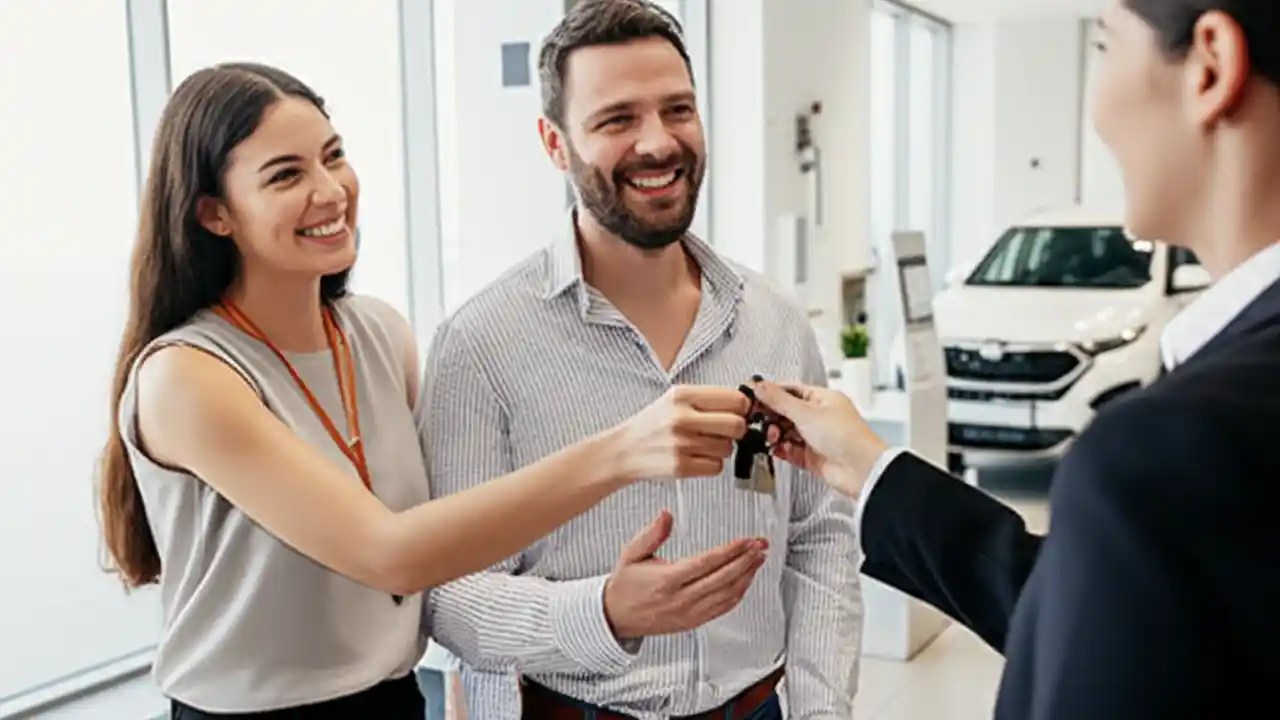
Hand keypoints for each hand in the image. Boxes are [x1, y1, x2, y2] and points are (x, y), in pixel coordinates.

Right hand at [604, 511, 767, 641]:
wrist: (616, 617)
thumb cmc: (625, 586)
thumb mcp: (631, 554)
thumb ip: (651, 533)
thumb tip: (666, 514)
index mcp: (667, 580)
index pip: (707, 563)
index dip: (731, 551)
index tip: (746, 540)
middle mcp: (681, 599)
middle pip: (723, 579)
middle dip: (746, 560)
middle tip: (760, 546)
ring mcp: (689, 613)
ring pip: (727, 595)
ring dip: (747, 576)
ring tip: (758, 560)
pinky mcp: (693, 622)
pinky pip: (722, 608)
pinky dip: (738, 594)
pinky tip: (745, 581)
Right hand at [607, 385, 749, 481]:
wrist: (623, 450)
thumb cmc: (653, 424)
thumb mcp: (674, 400)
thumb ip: (707, 399)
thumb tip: (745, 404)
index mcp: (682, 395)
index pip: (735, 399)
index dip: (742, 407)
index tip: (738, 412)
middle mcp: (682, 417)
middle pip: (736, 425)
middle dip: (736, 430)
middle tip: (725, 431)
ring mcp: (681, 443)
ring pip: (728, 448)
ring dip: (721, 448)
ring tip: (702, 444)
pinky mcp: (680, 466)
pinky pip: (716, 467)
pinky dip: (711, 464)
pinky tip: (696, 457)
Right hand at [750, 381, 887, 497]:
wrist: (860, 470)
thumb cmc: (844, 436)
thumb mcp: (806, 412)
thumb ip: (779, 400)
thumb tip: (760, 385)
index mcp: (823, 399)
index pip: (791, 390)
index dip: (771, 393)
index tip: (752, 397)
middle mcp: (820, 416)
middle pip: (787, 412)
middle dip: (771, 416)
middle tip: (756, 420)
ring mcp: (816, 437)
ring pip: (787, 432)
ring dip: (775, 434)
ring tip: (771, 436)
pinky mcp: (812, 457)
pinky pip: (790, 451)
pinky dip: (782, 449)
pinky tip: (775, 449)